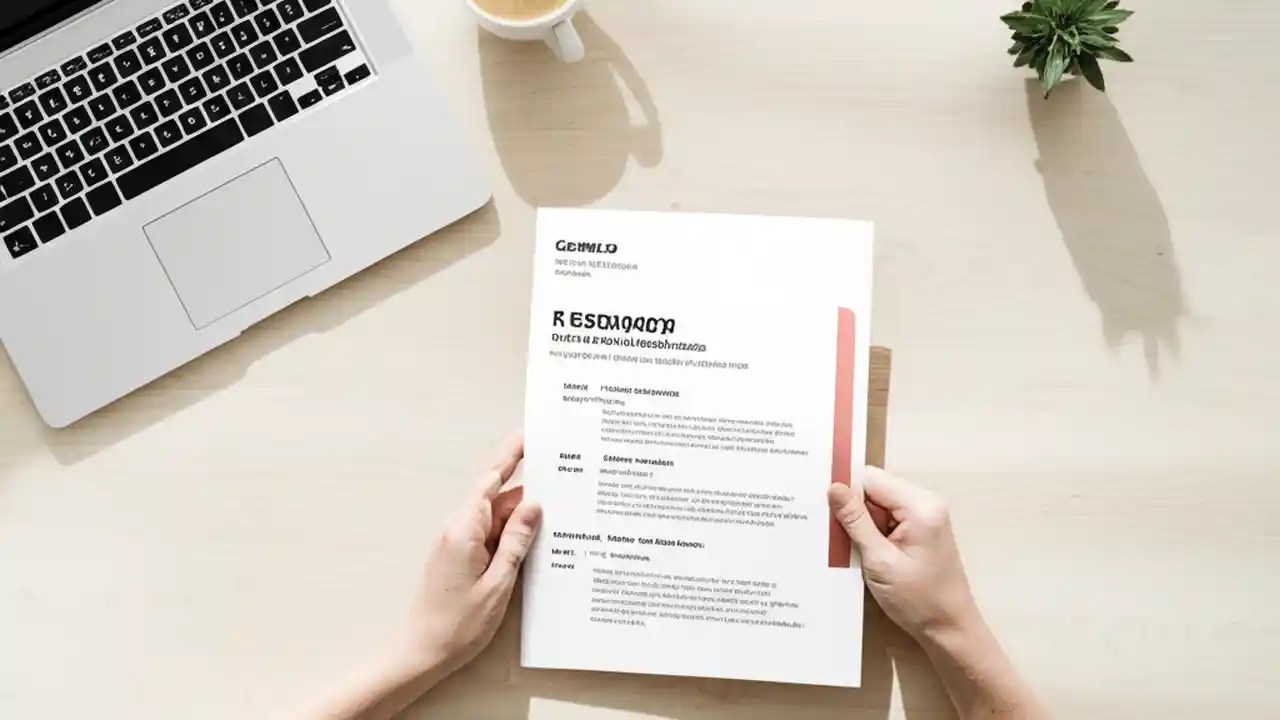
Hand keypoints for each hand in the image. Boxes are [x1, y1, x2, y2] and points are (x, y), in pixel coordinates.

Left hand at [398, 437, 541, 677]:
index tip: (531, 434)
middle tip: (562, 478)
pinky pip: (492, 535)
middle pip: (499, 497)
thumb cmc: (456, 626)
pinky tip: (534, 542)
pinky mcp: (462, 556)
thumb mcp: (497, 583)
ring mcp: (459, 542)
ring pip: (498, 518)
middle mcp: (458, 529)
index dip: (512, 453)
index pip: (491, 478)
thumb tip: (534, 505)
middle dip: (529, 489)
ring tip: (558, 517)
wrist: (420, 653)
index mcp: (464, 529)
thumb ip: (516, 541)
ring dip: (523, 518)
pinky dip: (513, 535)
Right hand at [828, 467, 976, 637]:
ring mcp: (925, 517)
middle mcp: (925, 503)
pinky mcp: (920, 531)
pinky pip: (888, 519)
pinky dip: (871, 531)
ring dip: (860, 522)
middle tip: (827, 528)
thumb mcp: (879, 561)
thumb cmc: (917, 600)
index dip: (845, 489)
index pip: (871, 479)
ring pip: (878, 505)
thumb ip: (855, 521)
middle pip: (875, 489)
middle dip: (851, 507)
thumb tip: (833, 487)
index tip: (819, 505)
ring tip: (841, 543)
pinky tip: (858, 549)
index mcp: (920, 506)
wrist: (950, 630)